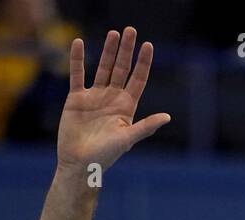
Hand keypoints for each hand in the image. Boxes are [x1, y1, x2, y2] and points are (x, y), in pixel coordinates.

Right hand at [56, 27, 170, 172]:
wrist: (80, 164)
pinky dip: (77, 59)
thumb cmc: (105, 156)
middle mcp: (112, 99)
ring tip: (113, 33)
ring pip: (102, 68)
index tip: (148, 45)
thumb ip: (145, 126)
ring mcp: (95, 97)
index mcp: (127, 107)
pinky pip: (77, 74)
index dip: (143, 62)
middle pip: (121, 69)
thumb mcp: (127, 139)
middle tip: (130, 30)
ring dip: (107, 51)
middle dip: (126, 50)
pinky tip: (77, 43)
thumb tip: (168, 117)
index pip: (137, 79)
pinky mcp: (76, 98)